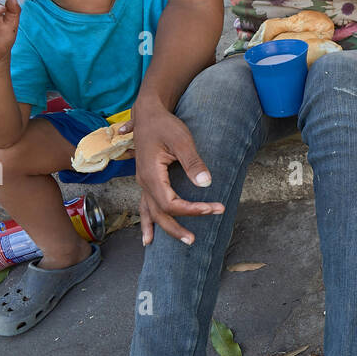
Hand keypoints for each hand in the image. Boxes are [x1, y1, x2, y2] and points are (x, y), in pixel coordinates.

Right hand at [133, 105, 224, 244]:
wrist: (147, 113)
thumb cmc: (165, 125)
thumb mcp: (182, 139)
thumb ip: (193, 162)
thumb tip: (206, 183)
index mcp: (151, 175)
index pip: (171, 202)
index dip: (192, 209)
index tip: (214, 208)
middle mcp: (144, 182)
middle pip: (159, 213)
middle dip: (177, 228)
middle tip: (194, 240)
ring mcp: (143, 182)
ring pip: (151, 212)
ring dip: (163, 229)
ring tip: (176, 242)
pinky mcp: (146, 180)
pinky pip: (145, 206)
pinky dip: (148, 222)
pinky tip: (148, 237)